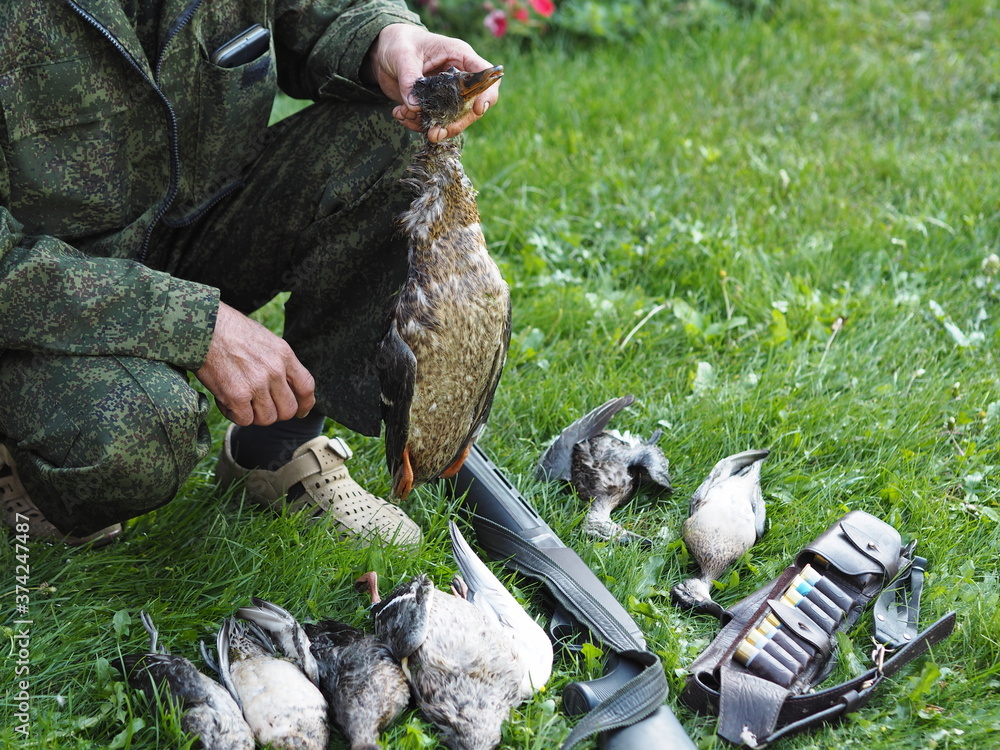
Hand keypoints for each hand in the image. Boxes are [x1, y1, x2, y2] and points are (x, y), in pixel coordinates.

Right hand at [195, 302, 315, 425]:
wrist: (203, 327)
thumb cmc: (230, 331)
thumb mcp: (266, 340)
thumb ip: (279, 362)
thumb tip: (286, 387)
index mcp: (284, 355)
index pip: (306, 388)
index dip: (305, 405)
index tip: (300, 412)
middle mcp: (274, 371)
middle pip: (288, 409)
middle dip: (276, 413)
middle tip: (260, 406)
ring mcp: (256, 384)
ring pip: (267, 418)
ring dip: (254, 415)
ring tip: (240, 401)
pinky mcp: (236, 396)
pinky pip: (244, 420)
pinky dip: (235, 415)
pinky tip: (226, 401)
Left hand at [366, 24, 500, 142]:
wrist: (384, 52)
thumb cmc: (399, 42)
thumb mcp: (402, 55)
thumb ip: (409, 78)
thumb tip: (415, 107)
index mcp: (459, 56)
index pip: (484, 76)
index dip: (487, 94)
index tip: (478, 109)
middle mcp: (458, 77)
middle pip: (472, 106)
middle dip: (456, 123)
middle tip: (436, 133)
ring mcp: (447, 94)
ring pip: (453, 120)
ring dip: (432, 126)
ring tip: (406, 117)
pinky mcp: (434, 106)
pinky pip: (433, 122)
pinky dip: (416, 124)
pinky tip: (399, 113)